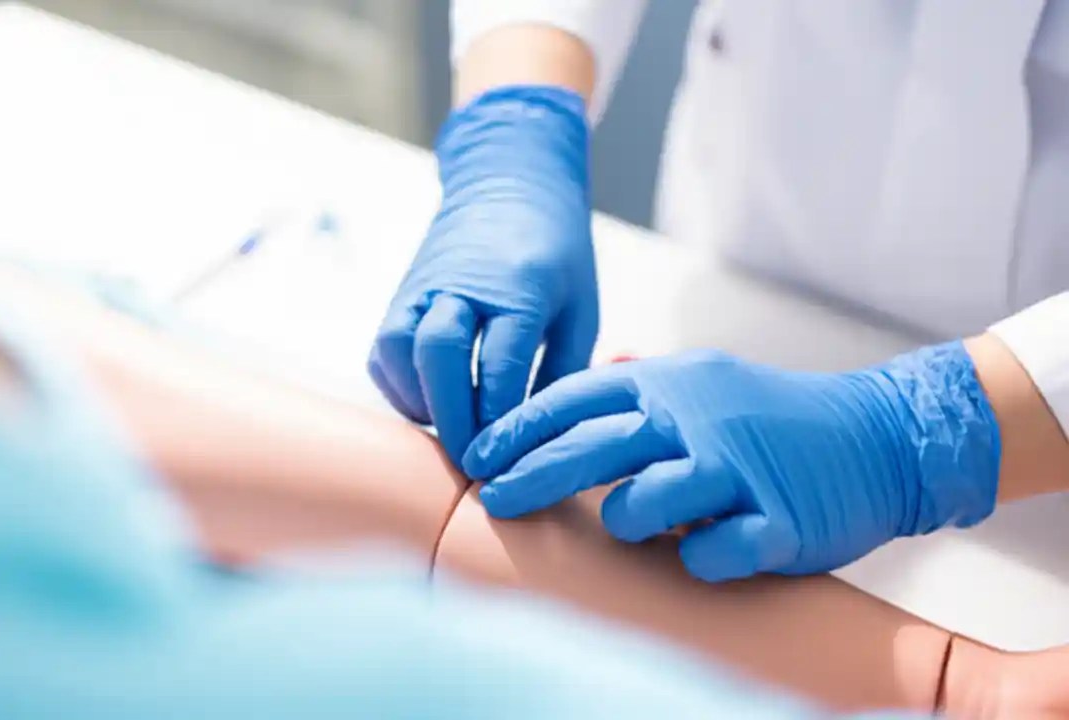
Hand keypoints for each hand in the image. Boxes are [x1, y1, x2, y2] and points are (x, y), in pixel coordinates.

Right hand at [368, 86, 598, 465]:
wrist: (510, 180)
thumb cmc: (556, 250)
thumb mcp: (581, 307)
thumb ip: (562, 372)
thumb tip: (541, 439)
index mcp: (520, 287)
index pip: (500, 363)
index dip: (498, 418)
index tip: (505, 458)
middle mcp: (463, 284)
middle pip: (438, 354)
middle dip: (451, 417)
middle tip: (469, 460)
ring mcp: (424, 286)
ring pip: (399, 351)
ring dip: (420, 401)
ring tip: (450, 429)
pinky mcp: (401, 293)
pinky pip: (383, 350)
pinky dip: (398, 386)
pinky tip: (428, 404)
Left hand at [463, 344, 1000, 581]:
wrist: (880, 435)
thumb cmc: (773, 418)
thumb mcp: (702, 383)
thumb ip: (641, 383)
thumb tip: (590, 368)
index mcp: (672, 385)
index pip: (576, 400)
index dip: (520, 429)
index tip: (477, 457)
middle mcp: (698, 420)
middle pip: (594, 448)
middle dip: (533, 476)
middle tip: (493, 501)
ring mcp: (741, 470)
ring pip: (647, 501)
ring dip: (625, 518)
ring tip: (630, 523)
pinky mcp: (781, 521)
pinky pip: (716, 551)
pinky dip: (699, 558)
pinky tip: (699, 555)